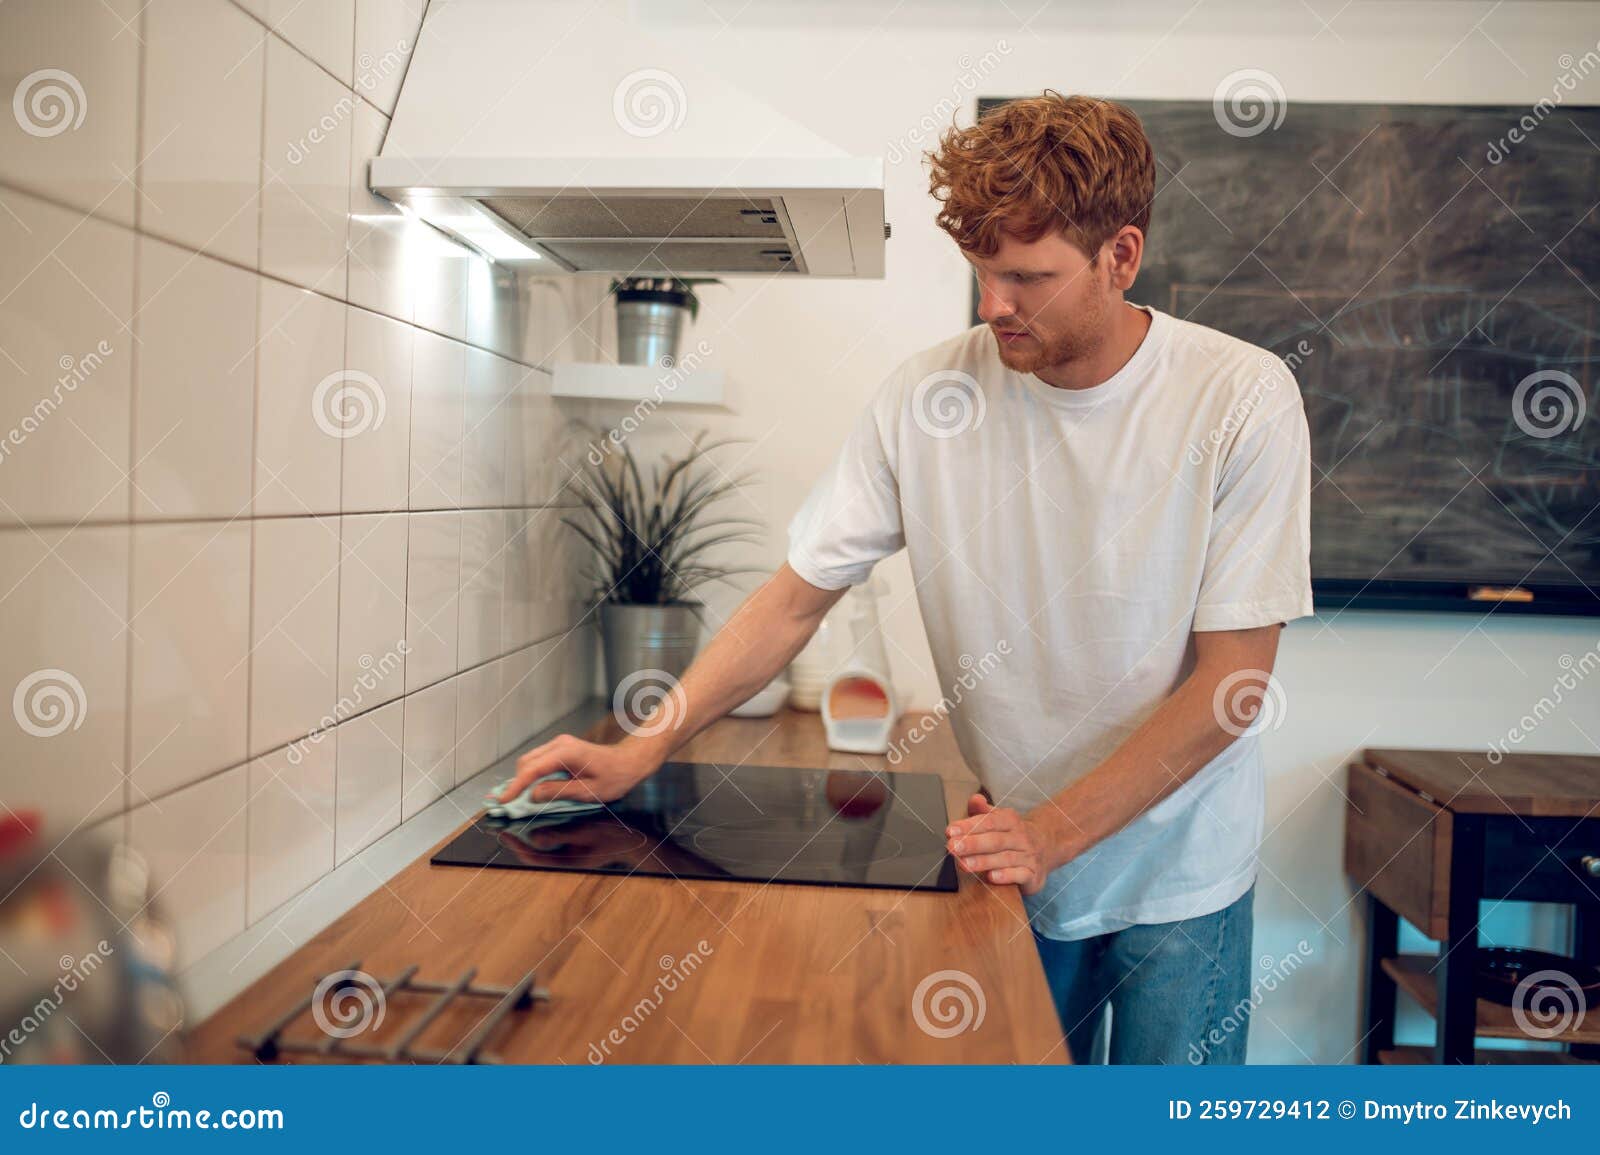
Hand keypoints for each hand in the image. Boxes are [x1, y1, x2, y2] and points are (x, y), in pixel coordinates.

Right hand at [493, 734, 657, 804]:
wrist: (629, 761)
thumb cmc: (615, 777)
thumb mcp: (587, 792)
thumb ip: (558, 793)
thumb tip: (533, 795)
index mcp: (566, 753)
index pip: (532, 770)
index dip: (515, 787)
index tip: (504, 801)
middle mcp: (560, 744)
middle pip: (526, 763)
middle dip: (516, 783)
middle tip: (508, 804)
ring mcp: (560, 744)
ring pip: (530, 761)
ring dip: (523, 779)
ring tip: (518, 799)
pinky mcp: (561, 748)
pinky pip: (539, 760)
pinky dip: (532, 774)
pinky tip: (532, 789)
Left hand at [945, 794, 1050, 894]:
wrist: (1046, 848)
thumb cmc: (1012, 834)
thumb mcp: (999, 819)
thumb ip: (983, 811)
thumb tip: (975, 799)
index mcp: (1011, 820)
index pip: (989, 821)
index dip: (969, 826)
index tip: (950, 831)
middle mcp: (1021, 837)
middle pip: (995, 840)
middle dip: (972, 844)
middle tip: (952, 847)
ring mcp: (1029, 856)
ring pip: (1005, 858)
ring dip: (983, 862)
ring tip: (963, 864)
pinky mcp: (1033, 875)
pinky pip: (1021, 875)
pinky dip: (1006, 876)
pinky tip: (991, 877)